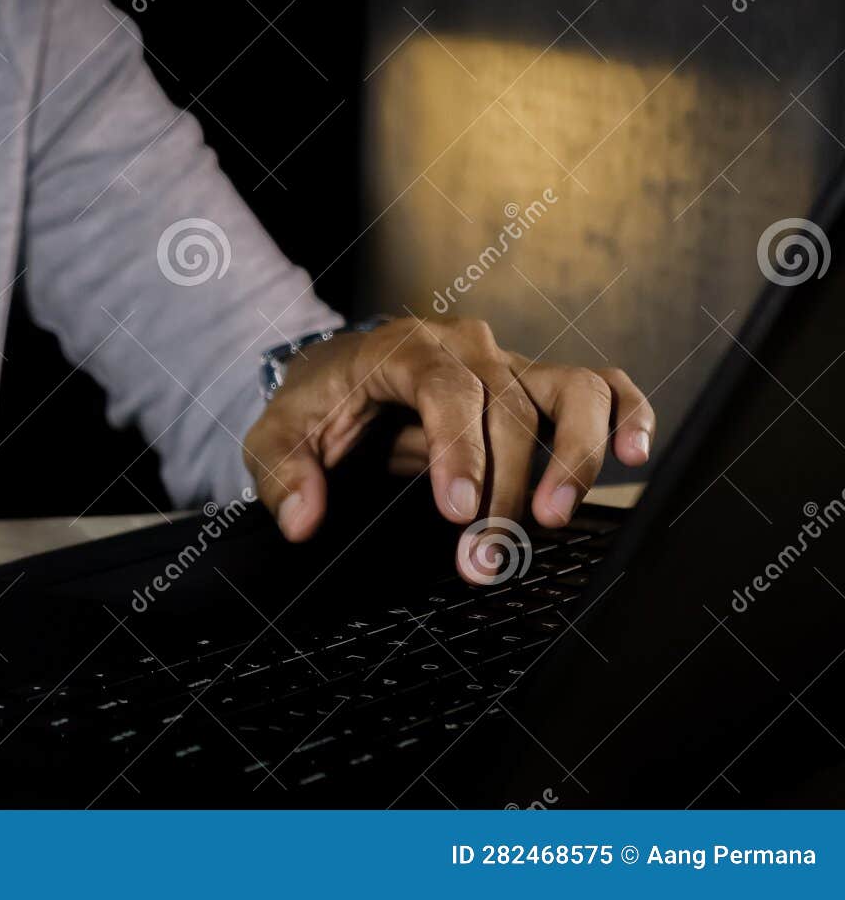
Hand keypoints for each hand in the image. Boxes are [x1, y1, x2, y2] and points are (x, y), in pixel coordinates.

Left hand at [242, 317, 653, 581]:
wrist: (338, 377)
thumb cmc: (314, 405)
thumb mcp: (273, 436)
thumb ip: (282, 474)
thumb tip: (301, 519)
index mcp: (401, 349)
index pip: (444, 388)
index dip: (459, 448)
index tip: (459, 510)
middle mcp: (466, 347)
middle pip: (506, 407)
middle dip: (503, 490)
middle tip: (485, 559)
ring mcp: (508, 364)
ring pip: (571, 389)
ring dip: (575, 455)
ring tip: (556, 518)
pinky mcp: (537, 385)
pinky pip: (600, 388)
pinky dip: (626, 416)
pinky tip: (632, 456)